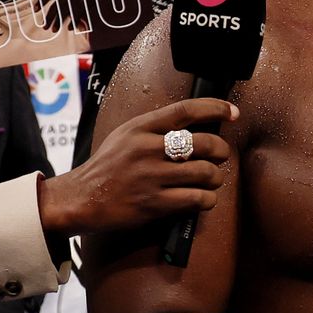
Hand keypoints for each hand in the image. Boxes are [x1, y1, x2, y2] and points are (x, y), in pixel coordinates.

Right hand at [44, 98, 234, 234]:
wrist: (81, 199)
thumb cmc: (106, 167)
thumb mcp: (125, 135)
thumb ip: (155, 128)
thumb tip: (194, 126)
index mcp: (141, 128)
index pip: (187, 110)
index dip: (215, 108)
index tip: (231, 112)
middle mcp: (148, 149)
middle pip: (204, 143)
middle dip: (221, 151)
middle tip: (220, 156)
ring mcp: (152, 177)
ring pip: (206, 172)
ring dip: (216, 178)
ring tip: (211, 180)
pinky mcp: (155, 203)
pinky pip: (198, 198)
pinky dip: (208, 199)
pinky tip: (202, 198)